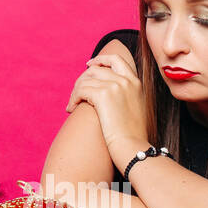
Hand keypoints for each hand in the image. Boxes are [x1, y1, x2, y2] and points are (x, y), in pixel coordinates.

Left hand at [66, 51, 150, 167]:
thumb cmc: (132, 135)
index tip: (89, 64)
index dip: (100, 59)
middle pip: (95, 69)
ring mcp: (115, 86)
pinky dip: (73, 99)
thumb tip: (103, 88)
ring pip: (85, 80)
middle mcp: (126, 80)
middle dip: (82, 79)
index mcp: (135, 82)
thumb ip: (125, 94)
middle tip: (75, 93)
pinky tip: (71, 109)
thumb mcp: (134, 108)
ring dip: (75, 92)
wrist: (133, 147)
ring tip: (72, 105)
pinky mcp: (103, 94)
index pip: (116, 60)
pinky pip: (81, 90)